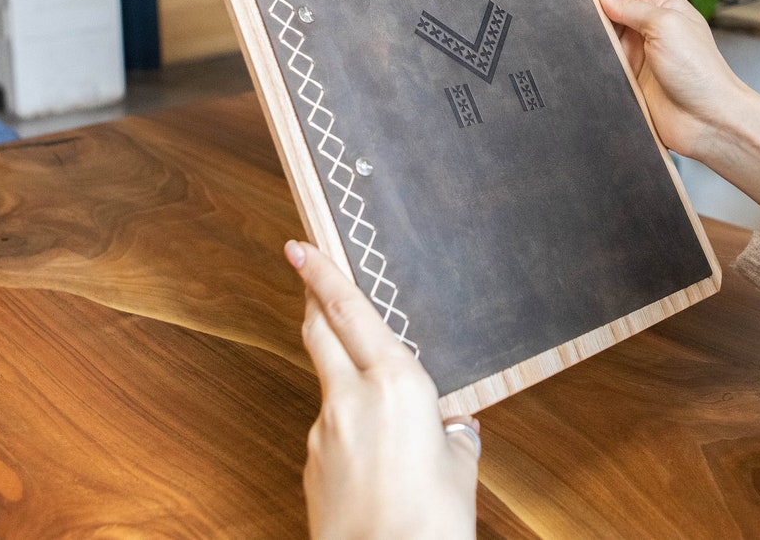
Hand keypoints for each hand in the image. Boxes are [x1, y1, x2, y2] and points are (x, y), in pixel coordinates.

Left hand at [285, 240, 478, 539]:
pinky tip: (370, 451)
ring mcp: (323, 430)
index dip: (322, 274)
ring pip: (326, 382)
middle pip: (318, 332)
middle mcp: (350, 397)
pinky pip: (329, 428)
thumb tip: (454, 427)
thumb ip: (453, 435)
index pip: (348, 311)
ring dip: (339, 372)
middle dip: (311, 299)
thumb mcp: (460, 467)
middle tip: (304, 272)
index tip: (300, 247)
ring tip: (375, 395)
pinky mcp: (310, 463)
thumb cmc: (430, 523)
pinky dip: (345, 425)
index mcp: (396, 383)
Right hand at [586, 0, 759, 208]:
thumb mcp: (666, 25)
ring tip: (553, 23)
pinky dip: (584, 59)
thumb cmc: (699, 71)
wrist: (707, 122)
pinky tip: (567, 54)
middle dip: (581, 2)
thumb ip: (631, 8)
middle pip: (604, 8)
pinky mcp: (624, 80)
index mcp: (659, 6)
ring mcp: (633, 55)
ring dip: (580, 32)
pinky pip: (597, 64)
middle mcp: (644, 28)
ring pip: (597, 36)